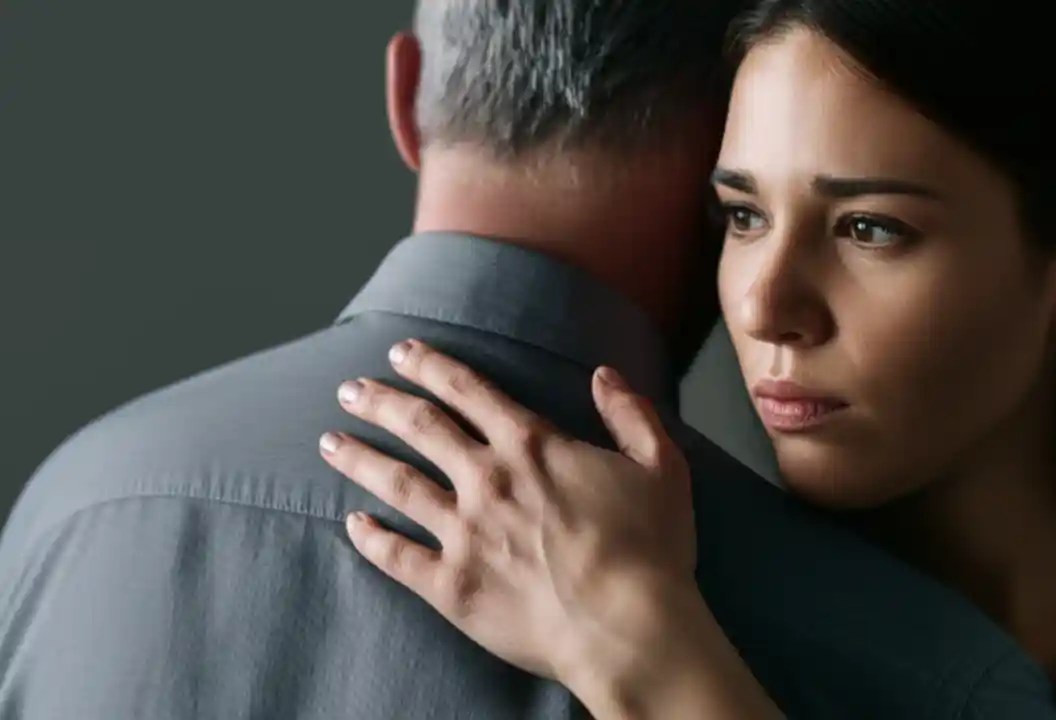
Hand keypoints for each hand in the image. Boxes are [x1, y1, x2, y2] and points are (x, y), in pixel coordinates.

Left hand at [319, 340, 696, 690]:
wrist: (628, 628)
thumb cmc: (651, 550)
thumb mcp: (661, 465)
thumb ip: (631, 414)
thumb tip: (604, 375)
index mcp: (533, 446)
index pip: (468, 391)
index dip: (431, 366)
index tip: (401, 352)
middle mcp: (488, 480)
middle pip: (420, 427)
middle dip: (380, 401)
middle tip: (350, 389)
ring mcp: (463, 533)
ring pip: (396, 483)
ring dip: (359, 458)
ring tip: (329, 442)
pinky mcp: (451, 585)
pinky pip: (397, 556)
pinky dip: (369, 538)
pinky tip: (351, 524)